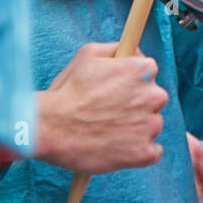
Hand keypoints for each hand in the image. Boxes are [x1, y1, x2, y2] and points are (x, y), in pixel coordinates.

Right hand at [34, 43, 167, 173]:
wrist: (49, 127)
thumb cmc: (67, 91)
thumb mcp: (88, 54)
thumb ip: (117, 49)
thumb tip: (132, 52)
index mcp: (143, 70)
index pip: (148, 73)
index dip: (130, 81)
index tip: (116, 90)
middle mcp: (154, 96)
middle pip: (153, 100)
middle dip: (136, 105)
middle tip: (109, 113)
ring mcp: (150, 126)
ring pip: (151, 125)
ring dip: (136, 128)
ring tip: (107, 131)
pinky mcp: (143, 153)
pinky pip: (153, 152)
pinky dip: (139, 152)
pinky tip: (119, 148)